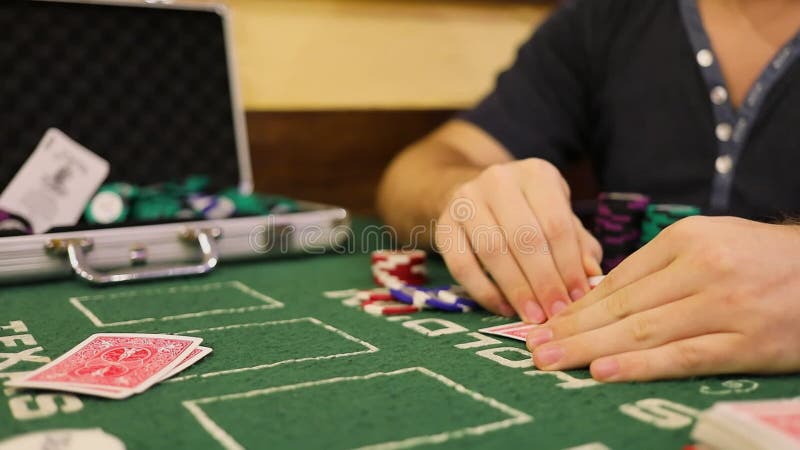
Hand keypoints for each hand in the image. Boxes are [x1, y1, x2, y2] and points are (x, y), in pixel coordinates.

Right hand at [435, 158, 601, 321]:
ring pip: (492, 251)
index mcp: (536, 174)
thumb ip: (579, 244)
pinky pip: (461, 265)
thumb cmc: (529, 210)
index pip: (555, 224)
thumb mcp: (559, 215)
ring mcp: (466, 201)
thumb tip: (592, 276)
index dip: (569, 265)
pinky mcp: (444, 225)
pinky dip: (484, 292)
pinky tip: (504, 308)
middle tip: (557, 313)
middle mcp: (498, 180)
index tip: (580, 299)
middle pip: (524, 238)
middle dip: (544, 282)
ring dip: (516, 289)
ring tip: (533, 315)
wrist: (477, 193)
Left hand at [526, 216, 799, 380]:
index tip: (544, 323)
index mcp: (685, 241)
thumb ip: (657, 267)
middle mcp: (700, 270)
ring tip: (553, 360)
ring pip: (643, 331)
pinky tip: (603, 372)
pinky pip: (683, 356)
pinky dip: (640, 365)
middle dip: (572, 329)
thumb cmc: (758, 258)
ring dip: (591, 348)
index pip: (617, 280)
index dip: (577, 306)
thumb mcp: (707, 243)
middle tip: (533, 348)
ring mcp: (724, 306)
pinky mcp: (745, 343)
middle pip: (622, 306)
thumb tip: (599, 295)